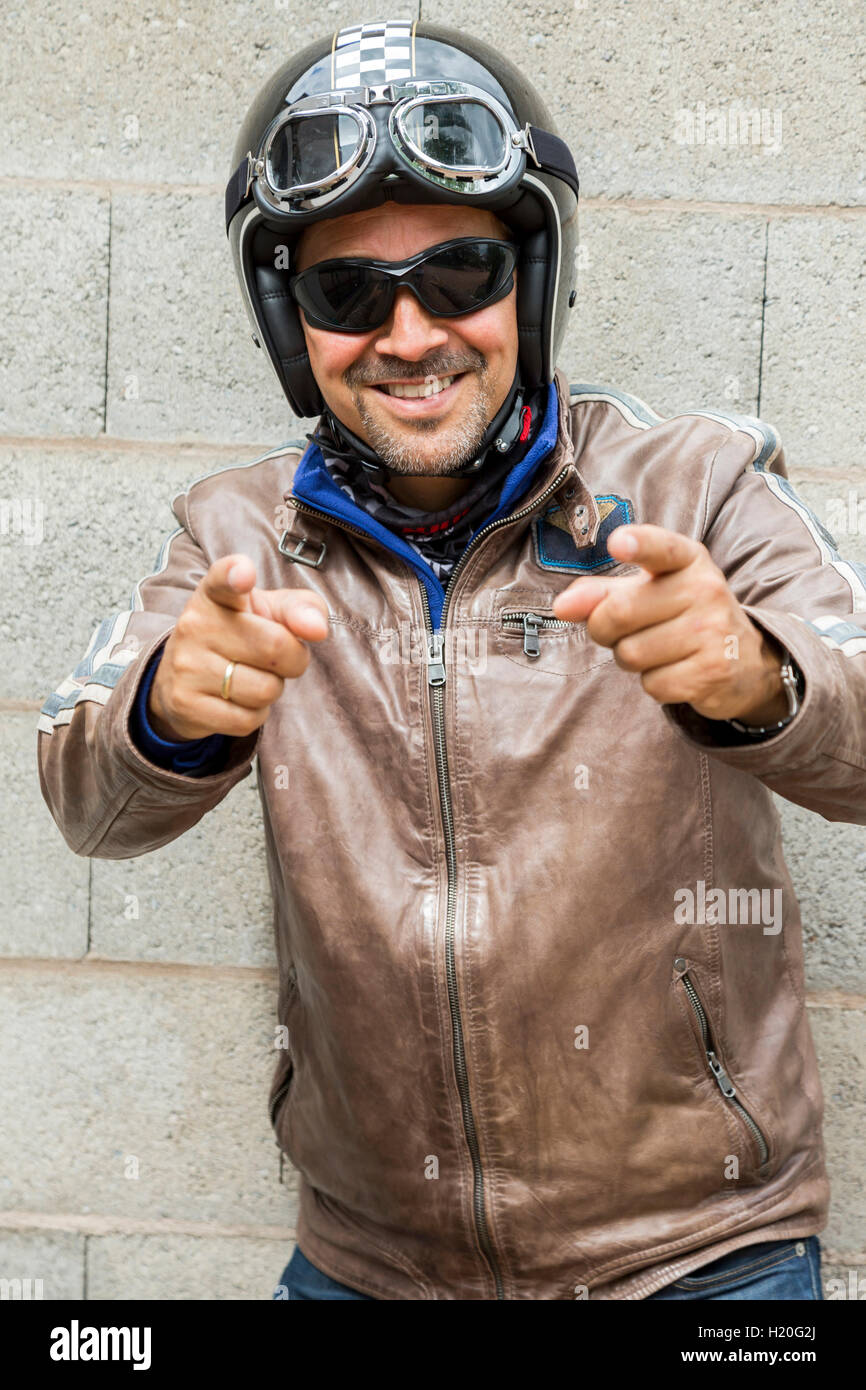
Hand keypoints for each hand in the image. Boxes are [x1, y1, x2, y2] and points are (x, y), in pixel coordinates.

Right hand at [147, 554, 329, 739]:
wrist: (183, 679)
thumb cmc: (242, 635)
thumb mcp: (271, 611)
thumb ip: (302, 609)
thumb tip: (317, 629)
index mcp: (217, 594)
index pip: (224, 579)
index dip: (236, 575)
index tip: (244, 575)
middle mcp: (196, 624)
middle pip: (276, 647)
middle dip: (293, 659)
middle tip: (277, 658)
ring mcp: (186, 665)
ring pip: (265, 690)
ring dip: (272, 689)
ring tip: (251, 676)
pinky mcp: (185, 703)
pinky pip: (248, 720)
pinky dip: (255, 714)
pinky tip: (237, 699)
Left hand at [551, 523, 788, 722]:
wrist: (747, 659)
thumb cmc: (681, 617)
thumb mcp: (647, 592)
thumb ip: (599, 593)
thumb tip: (561, 607)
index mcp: (687, 560)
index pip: (660, 548)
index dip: (638, 545)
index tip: (618, 543)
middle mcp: (705, 589)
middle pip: (618, 613)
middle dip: (605, 629)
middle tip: (627, 630)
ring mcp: (713, 631)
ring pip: (630, 654)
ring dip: (630, 659)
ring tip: (659, 650)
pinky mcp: (712, 671)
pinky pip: (651, 685)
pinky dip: (654, 683)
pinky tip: (677, 671)